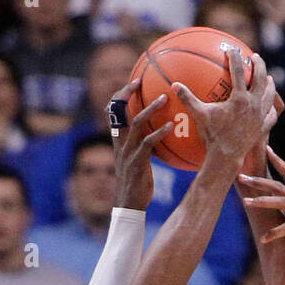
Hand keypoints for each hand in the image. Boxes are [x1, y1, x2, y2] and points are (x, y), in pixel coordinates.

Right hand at [108, 78, 167, 210]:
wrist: (129, 203)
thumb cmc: (136, 182)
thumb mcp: (137, 159)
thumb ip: (144, 144)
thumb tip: (160, 131)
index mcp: (118, 140)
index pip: (112, 111)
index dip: (120, 95)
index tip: (133, 82)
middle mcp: (120, 143)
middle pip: (119, 111)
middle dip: (128, 93)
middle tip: (141, 81)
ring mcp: (128, 152)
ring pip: (136, 123)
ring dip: (150, 108)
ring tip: (164, 98)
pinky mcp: (137, 162)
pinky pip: (148, 143)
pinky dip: (159, 132)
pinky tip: (171, 126)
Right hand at [173, 47, 278, 172]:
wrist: (226, 158)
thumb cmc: (212, 136)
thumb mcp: (199, 115)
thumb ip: (188, 99)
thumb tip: (174, 85)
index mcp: (239, 98)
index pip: (238, 70)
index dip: (235, 57)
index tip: (232, 49)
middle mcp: (253, 104)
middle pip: (261, 77)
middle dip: (259, 65)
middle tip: (255, 57)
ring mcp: (260, 116)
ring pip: (270, 94)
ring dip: (269, 84)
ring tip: (268, 78)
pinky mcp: (262, 129)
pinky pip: (271, 116)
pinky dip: (272, 109)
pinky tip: (271, 107)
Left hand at [241, 147, 284, 266]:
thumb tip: (280, 206)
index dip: (278, 161)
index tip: (266, 149)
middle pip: (279, 186)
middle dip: (259, 180)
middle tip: (242, 176)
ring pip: (281, 202)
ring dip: (262, 201)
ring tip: (245, 202)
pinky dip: (274, 233)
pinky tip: (263, 239)